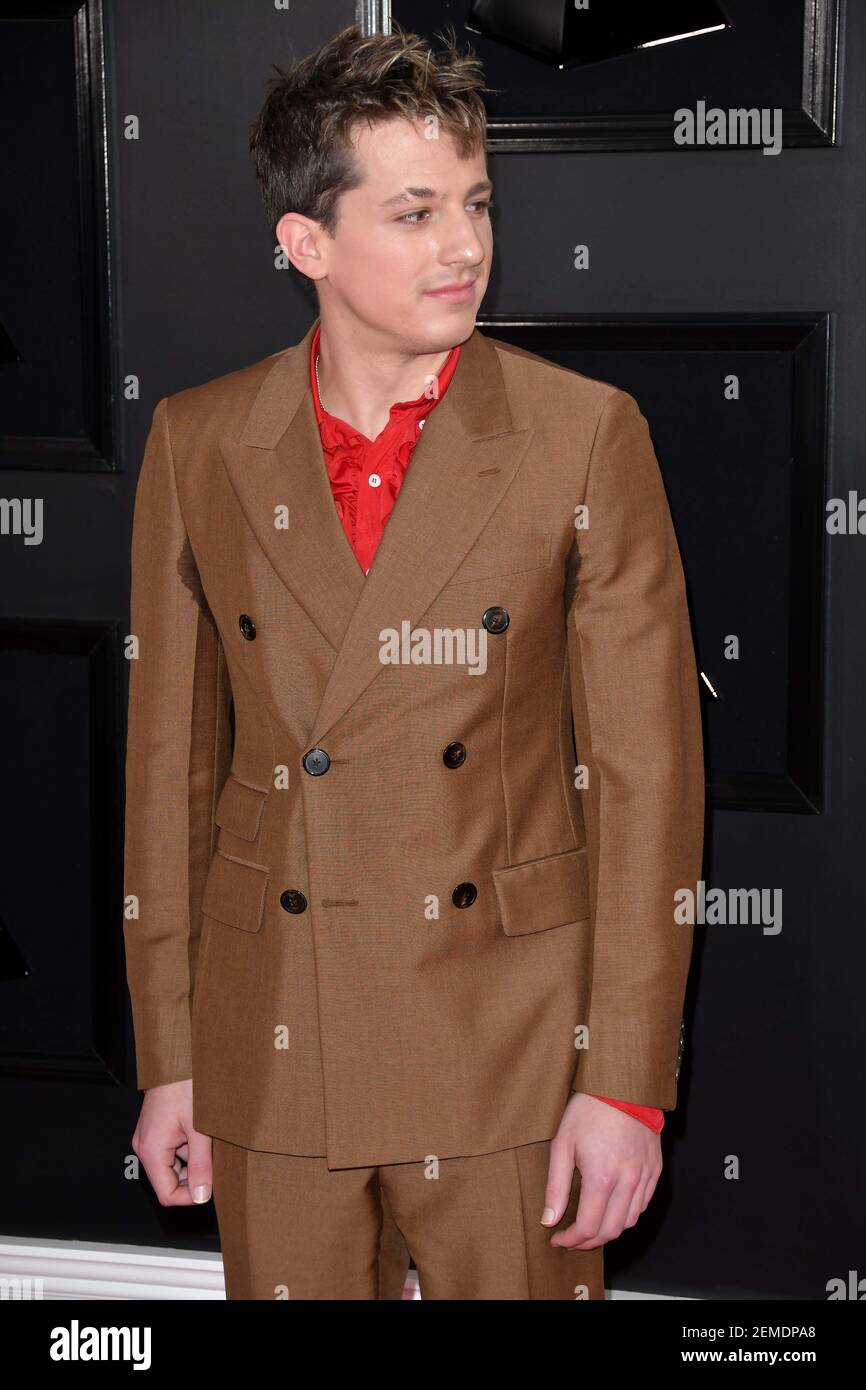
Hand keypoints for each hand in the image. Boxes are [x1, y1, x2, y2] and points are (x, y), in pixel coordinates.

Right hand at [131, 1078, 212, 1206]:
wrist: (176, 1059)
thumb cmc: (184, 1086)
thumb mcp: (199, 1129)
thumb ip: (201, 1164)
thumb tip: (202, 1195)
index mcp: (151, 1150)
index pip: (167, 1194)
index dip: (190, 1197)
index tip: (210, 1189)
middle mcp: (146, 1146)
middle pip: (170, 1180)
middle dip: (195, 1176)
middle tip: (216, 1162)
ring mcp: (150, 1137)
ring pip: (175, 1164)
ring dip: (194, 1160)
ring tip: (210, 1141)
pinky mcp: (157, 1129)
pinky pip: (173, 1149)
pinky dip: (190, 1147)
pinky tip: (203, 1132)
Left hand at [541, 1091, 661, 1248]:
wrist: (622, 1087)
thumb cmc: (589, 1111)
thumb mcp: (562, 1144)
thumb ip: (556, 1186)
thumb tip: (549, 1219)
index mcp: (602, 1179)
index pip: (589, 1228)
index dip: (571, 1240)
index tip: (558, 1239)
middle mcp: (627, 1183)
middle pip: (610, 1231)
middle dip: (588, 1242)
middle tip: (572, 1239)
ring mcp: (644, 1177)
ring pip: (629, 1222)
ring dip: (608, 1231)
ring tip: (590, 1227)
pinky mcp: (655, 1170)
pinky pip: (642, 1205)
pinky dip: (627, 1215)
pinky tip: (611, 1209)